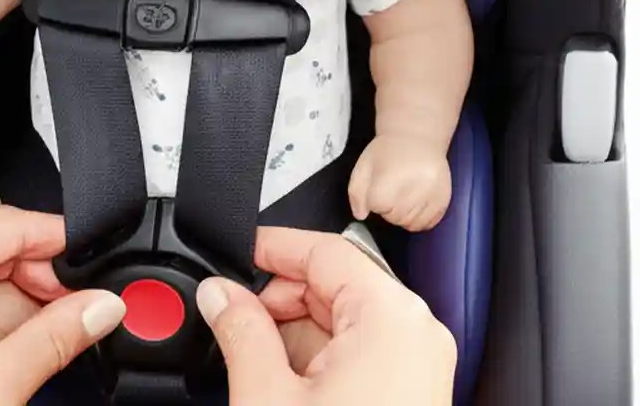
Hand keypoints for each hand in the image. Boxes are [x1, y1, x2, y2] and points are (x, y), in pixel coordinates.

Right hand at [198, 228, 456, 404]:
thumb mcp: (267, 396)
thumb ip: (239, 330)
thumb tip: (220, 295)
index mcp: (392, 318)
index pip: (326, 251)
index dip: (271, 248)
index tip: (234, 255)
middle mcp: (416, 336)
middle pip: (336, 285)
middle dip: (277, 296)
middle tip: (228, 311)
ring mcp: (419, 368)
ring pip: (345, 322)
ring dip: (293, 332)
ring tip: (248, 356)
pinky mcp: (411, 396)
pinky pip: (359, 354)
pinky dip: (316, 359)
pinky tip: (278, 382)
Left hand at [348, 134, 451, 230]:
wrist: (417, 137)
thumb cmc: (387, 152)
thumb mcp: (363, 167)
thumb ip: (356, 194)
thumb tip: (361, 215)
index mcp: (389, 183)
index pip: (378, 207)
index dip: (375, 200)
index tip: (380, 188)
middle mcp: (412, 192)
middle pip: (395, 218)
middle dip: (389, 209)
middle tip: (393, 191)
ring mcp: (431, 197)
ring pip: (412, 224)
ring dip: (404, 216)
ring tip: (405, 196)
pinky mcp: (444, 201)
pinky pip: (429, 223)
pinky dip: (420, 219)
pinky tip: (416, 204)